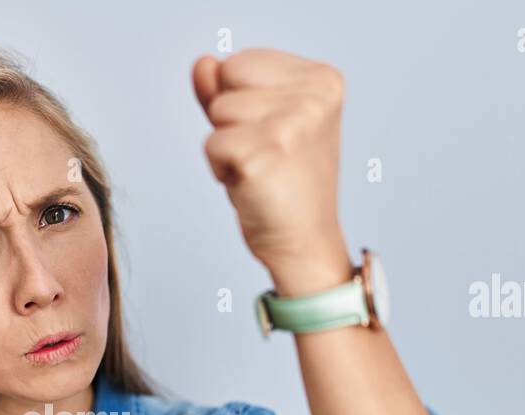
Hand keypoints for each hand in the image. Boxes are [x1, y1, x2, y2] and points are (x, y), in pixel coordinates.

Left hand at [192, 48, 352, 296]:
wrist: (302, 243)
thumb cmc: (284, 185)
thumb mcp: (256, 124)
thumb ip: (227, 89)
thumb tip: (203, 63)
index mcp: (322, 80)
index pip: (240, 62)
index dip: (239, 102)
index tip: (271, 137)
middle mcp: (314, 96)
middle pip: (227, 80)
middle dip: (230, 120)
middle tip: (263, 155)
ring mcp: (294, 123)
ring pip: (218, 111)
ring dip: (226, 147)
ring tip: (259, 170)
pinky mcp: (267, 152)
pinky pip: (211, 144)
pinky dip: (221, 169)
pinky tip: (251, 185)